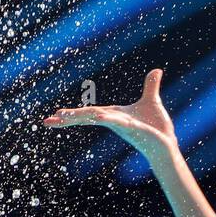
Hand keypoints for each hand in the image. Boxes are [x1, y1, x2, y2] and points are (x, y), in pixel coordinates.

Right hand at [43, 68, 175, 155]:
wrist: (167, 145)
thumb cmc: (158, 128)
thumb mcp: (152, 101)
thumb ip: (150, 87)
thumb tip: (156, 71)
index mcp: (114, 114)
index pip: (90, 112)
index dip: (74, 113)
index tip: (56, 114)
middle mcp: (114, 121)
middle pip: (87, 117)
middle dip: (68, 118)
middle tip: (48, 121)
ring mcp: (122, 125)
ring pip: (97, 119)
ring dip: (80, 118)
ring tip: (61, 117)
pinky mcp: (133, 128)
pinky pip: (116, 122)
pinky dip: (107, 118)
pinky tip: (97, 116)